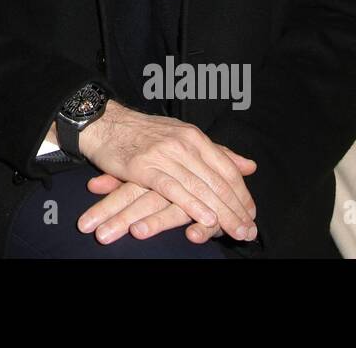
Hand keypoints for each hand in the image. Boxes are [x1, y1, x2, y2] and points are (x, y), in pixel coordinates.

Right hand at [79, 102, 258, 240]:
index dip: (242, 194)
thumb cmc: (143, 133)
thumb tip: (249, 166)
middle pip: (217, 182)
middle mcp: (183, 144)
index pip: (227, 169)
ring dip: (221, 213)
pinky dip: (192, 205)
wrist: (104, 124)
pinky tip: (206, 219)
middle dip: (235, 210)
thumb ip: (216, 152)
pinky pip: (174, 189)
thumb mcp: (183, 136)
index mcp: (195, 137)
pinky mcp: (144, 168)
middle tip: (248, 232)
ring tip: (235, 232)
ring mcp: (164, 155)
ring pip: (200, 188)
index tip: (251, 215)